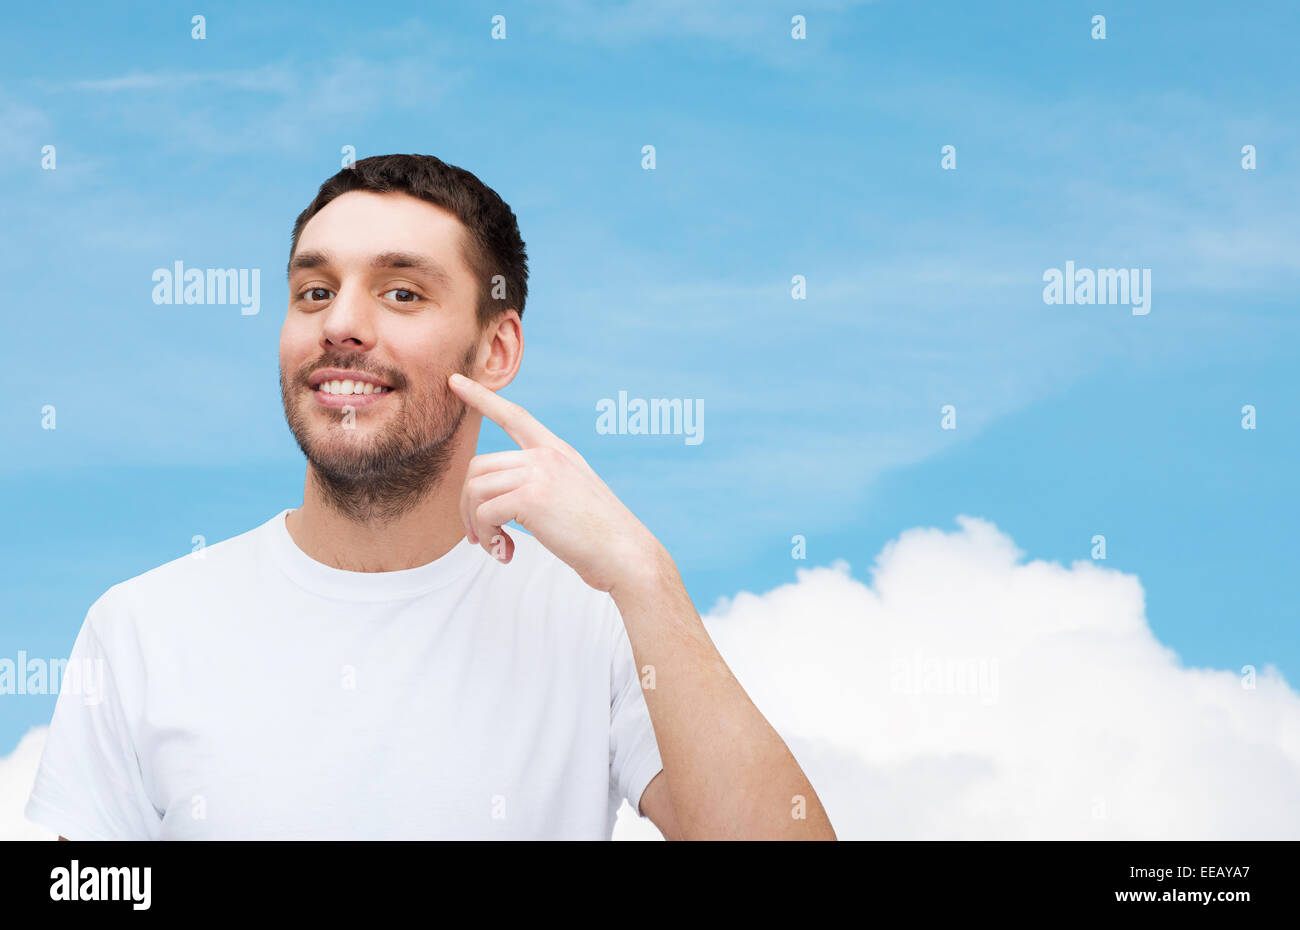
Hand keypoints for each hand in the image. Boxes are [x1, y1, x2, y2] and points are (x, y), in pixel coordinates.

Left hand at [448, 372, 664, 593]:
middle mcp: (546, 456)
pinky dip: (488, 537)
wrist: (624, 553)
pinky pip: (484, 514)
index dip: (483, 397)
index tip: (455, 381)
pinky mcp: (530, 499)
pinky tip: (506, 552)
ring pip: (475, 491)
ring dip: (475, 524)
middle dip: (467, 504)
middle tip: (477, 535)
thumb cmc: (600, 535)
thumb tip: (500, 500)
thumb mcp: (573, 495)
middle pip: (479, 467)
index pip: (514, 416)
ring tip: (494, 546)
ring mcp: (539, 474)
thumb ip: (542, 484)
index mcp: (557, 452)